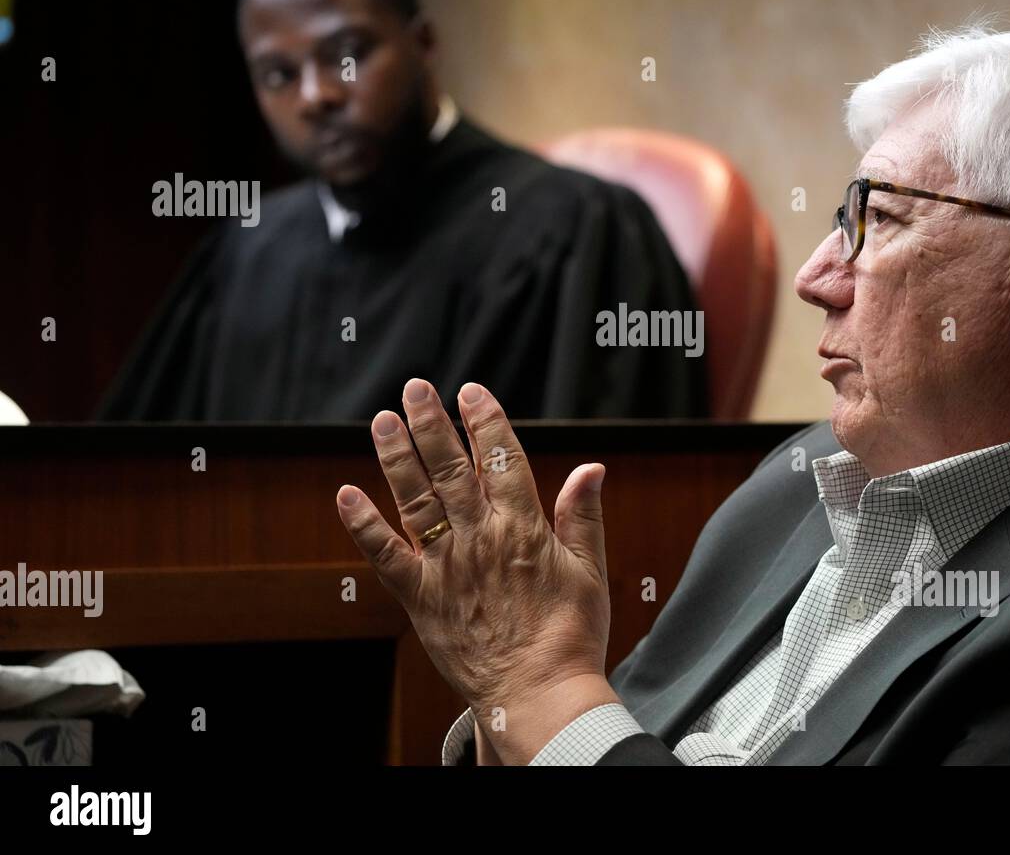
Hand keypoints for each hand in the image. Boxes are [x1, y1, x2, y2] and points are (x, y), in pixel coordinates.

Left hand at [336, 379, 618, 763]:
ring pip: (417, 499)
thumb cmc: (570, 636)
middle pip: (452, 468)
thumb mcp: (590, 571)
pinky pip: (386, 556)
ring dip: (398, 457)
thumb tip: (590, 467)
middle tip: (416, 388)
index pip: (502, 459)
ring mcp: (447, 567)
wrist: (539, 694)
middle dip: (433, 423)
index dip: (485, 421)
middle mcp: (480, 539)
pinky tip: (346, 494)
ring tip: (384, 420)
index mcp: (524, 528)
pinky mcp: (421, 598)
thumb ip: (584, 516)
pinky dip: (364, 525)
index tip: (471, 392)